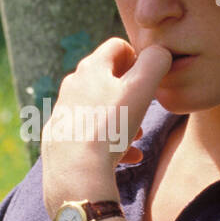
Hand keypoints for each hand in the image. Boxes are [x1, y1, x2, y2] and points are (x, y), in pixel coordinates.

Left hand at [41, 38, 171, 218]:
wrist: (76, 174)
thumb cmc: (110, 128)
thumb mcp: (141, 90)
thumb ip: (155, 63)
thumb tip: (160, 52)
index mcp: (90, 68)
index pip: (117, 46)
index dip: (138, 58)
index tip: (149, 80)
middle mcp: (71, 85)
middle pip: (107, 78)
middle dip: (130, 92)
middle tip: (145, 109)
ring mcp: (63, 113)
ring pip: (99, 108)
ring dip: (122, 118)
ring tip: (138, 136)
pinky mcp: (59, 138)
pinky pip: (89, 132)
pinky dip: (110, 140)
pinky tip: (128, 157)